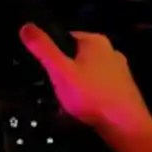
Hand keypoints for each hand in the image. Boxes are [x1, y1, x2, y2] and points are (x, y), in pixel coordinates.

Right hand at [19, 23, 151, 141]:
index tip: (45, 71)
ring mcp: (119, 69)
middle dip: (64, 72)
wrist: (125, 126)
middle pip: (75, 56)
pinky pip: (97, 86)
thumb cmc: (92, 95)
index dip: (51, 53)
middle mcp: (110, 50)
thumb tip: (25, 26)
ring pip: (86, 73)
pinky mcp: (123, 87)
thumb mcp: (60, 71)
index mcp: (94, 40)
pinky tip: (83, 110)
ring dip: (75, 86)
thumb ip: (43, 49)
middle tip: (55, 89)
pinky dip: (88, 96)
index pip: (64, 38)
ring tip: (67, 103)